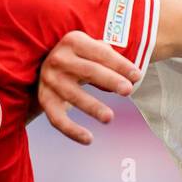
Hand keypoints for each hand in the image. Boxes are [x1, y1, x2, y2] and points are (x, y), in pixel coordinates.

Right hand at [38, 30, 140, 144]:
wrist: (46, 67)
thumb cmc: (81, 58)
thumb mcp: (92, 50)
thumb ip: (111, 59)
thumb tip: (133, 77)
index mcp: (73, 41)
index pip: (100, 52)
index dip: (120, 64)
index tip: (137, 76)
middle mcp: (59, 59)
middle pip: (88, 71)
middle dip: (110, 81)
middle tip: (128, 90)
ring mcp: (50, 80)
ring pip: (73, 96)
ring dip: (92, 107)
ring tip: (109, 117)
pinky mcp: (45, 99)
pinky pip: (57, 118)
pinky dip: (72, 131)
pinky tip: (89, 139)